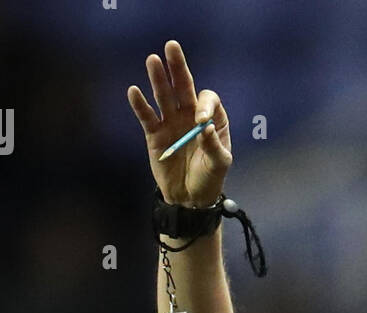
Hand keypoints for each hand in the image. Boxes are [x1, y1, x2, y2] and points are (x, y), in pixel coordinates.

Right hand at [127, 39, 231, 206]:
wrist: (189, 198)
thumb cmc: (209, 180)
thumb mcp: (219, 165)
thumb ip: (214, 146)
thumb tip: (204, 127)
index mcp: (212, 120)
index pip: (207, 100)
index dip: (203, 105)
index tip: (200, 120)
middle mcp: (190, 116)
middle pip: (184, 87)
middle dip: (178, 68)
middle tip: (172, 47)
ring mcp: (171, 122)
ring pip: (164, 96)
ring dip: (158, 79)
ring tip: (152, 60)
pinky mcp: (155, 133)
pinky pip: (147, 116)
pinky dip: (140, 105)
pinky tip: (134, 91)